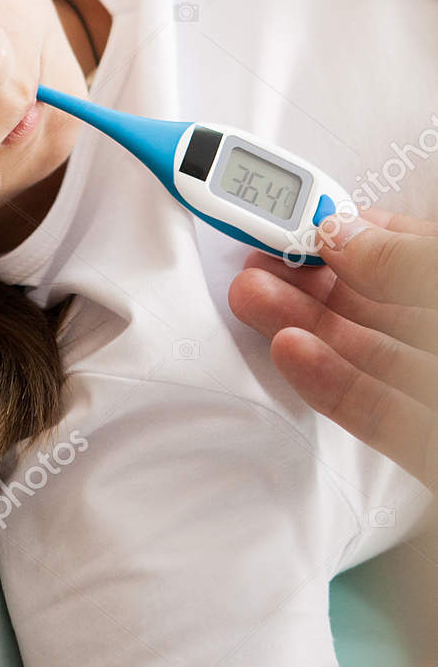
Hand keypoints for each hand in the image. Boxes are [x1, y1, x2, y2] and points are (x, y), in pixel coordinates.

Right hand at [227, 206, 437, 489]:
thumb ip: (403, 261)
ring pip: (365, 356)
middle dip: (305, 280)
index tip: (291, 218)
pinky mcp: (428, 448)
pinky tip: (288, 352)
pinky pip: (376, 415)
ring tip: (248, 300)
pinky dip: (328, 385)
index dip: (345, 230)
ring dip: (300, 326)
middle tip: (252, 263)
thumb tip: (340, 232)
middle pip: (373, 303)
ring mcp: (437, 394)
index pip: (402, 250)